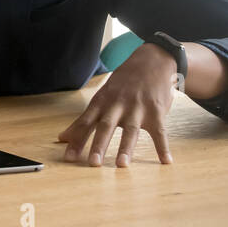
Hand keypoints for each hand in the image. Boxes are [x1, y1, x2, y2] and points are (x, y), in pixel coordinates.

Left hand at [57, 43, 178, 166]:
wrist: (151, 62)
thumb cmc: (122, 84)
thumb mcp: (101, 97)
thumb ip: (84, 120)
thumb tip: (62, 138)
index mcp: (101, 102)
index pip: (85, 123)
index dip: (76, 139)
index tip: (67, 157)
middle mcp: (117, 105)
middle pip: (106, 126)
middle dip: (98, 144)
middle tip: (92, 163)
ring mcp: (137, 108)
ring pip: (131, 130)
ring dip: (126, 148)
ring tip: (121, 165)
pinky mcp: (156, 111)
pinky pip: (160, 132)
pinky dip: (163, 146)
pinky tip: (165, 161)